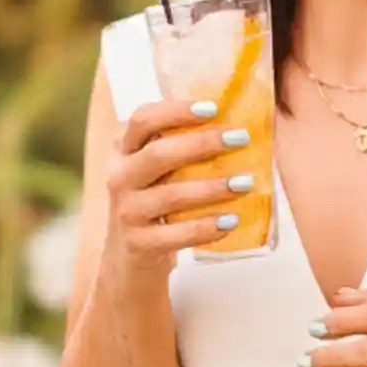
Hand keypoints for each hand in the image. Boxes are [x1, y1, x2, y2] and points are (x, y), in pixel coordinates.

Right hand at [104, 100, 251, 271]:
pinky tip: (232, 220)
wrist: (130, 257)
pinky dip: (206, 227)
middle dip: (203, 144)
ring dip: (212, 188)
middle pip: (159, 154)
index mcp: (125, 150)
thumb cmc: (156, 201)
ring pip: (171, 195)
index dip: (176, 111)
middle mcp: (120, 177)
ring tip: (246, 183)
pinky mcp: (138, 244)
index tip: (213, 109)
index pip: (143, 120)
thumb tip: (236, 125)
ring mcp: (127, 211)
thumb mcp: (158, 171)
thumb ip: (181, 146)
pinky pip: (176, 234)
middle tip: (241, 139)